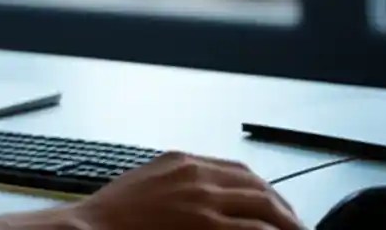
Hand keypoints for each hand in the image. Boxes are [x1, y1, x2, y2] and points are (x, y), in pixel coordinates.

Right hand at [73, 152, 304, 229]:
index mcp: (183, 161)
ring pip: (262, 205)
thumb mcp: (146, 184)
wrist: (90, 227)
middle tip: (295, 226)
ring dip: (285, 222)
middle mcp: (197, 174)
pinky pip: (252, 229)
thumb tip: (200, 199)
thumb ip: (176, 185)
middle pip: (257, 186)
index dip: (264, 189)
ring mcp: (203, 199)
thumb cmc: (110, 215)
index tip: (274, 206)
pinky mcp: (205, 224)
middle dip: (282, 207)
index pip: (238, 170)